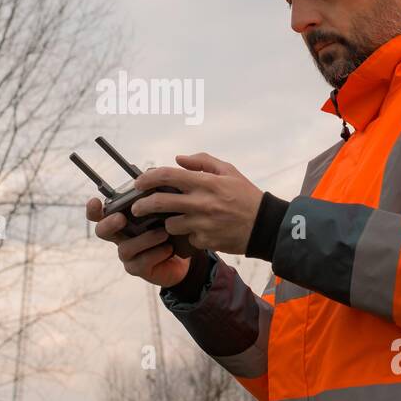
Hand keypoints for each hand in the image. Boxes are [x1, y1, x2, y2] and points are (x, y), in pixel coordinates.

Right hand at [86, 197, 191, 287]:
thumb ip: (155, 195)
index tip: (95, 201)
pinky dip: (156, 253)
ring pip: (125, 249)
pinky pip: (141, 262)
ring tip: (163, 233)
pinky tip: (168, 248)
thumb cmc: (169, 227)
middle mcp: (120, 236)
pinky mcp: (138, 269)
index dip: (93, 209)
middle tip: (121, 218)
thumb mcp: (164, 210)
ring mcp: (128, 255)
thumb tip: (151, 173)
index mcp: (122, 219)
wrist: (184, 256)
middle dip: (109, 224)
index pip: (100, 213)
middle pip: (102, 232)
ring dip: (144, 240)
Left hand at [129, 153, 262, 255]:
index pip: (168, 176)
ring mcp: (202, 224)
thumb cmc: (246, 196)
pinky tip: (201, 231)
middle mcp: (201, 203)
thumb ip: (202, 162)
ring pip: (170, 224)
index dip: (148, 178)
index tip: (139, 183)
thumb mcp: (229, 171)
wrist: (265, 226)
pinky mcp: (206, 241)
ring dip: (170, 222)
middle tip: (136, 208)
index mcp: (206, 183)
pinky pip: (188, 238)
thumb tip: (178, 159)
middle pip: (160, 203)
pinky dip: (190, 235)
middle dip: (142, 205)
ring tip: (178, 219)